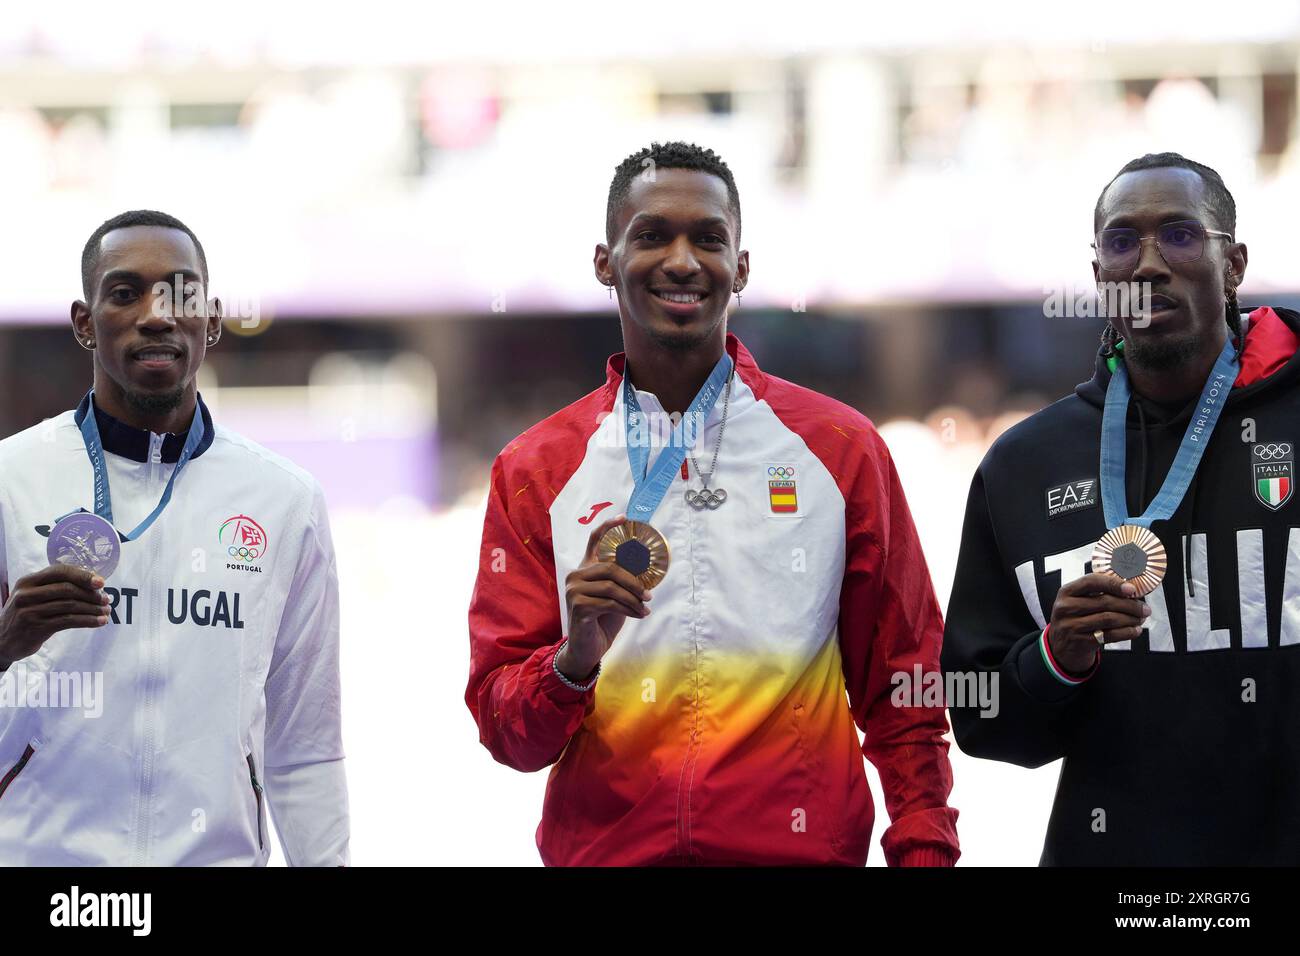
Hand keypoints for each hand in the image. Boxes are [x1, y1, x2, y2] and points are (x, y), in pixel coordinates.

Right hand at [0, 564, 110, 665]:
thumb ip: (54, 588)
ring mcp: (30, 611)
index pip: (59, 571)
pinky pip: (68, 621)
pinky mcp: (36, 628)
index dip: (82, 575)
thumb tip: (92, 584)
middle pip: (67, 589)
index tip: (101, 582)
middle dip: (91, 594)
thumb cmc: (25, 615)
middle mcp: (27, 594)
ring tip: (106, 612)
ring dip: (93, 609)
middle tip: (106, 600)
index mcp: (28, 581)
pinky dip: (87, 621)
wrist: (2, 641)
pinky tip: (98, 622)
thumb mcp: (32, 596)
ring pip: (70, 606)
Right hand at [558, 514, 650, 681]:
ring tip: (645, 607)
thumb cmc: (602, 620)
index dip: (608, 527)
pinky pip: (610, 603)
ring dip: (633, 599)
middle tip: (649, 594)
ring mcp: (574, 591)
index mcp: (585, 569)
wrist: (587, 648)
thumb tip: (646, 571)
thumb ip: (620, 581)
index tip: (625, 518)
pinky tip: (639, 615)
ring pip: (612, 587)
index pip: (593, 540)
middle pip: (610, 567)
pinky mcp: (578, 606)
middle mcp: (576, 576)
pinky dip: (628, 609)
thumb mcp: (613, 596)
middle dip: (634, 581)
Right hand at [1048, 572, 1151, 674]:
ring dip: (1130, 619)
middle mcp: (1066, 607)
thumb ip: (1097, 593)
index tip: (1132, 589)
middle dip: (1130, 605)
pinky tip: (1134, 630)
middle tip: (1144, 608)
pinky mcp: (1080, 642)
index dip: (1113, 583)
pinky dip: (1127, 633)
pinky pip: (1110, 635)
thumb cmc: (1076, 619)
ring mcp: (1071, 626)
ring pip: (1109, 619)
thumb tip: (1130, 590)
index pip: (1091, 581)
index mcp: (1066, 592)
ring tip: (1140, 619)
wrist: (1061, 646)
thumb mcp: (1077, 601)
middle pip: (1104, 602)